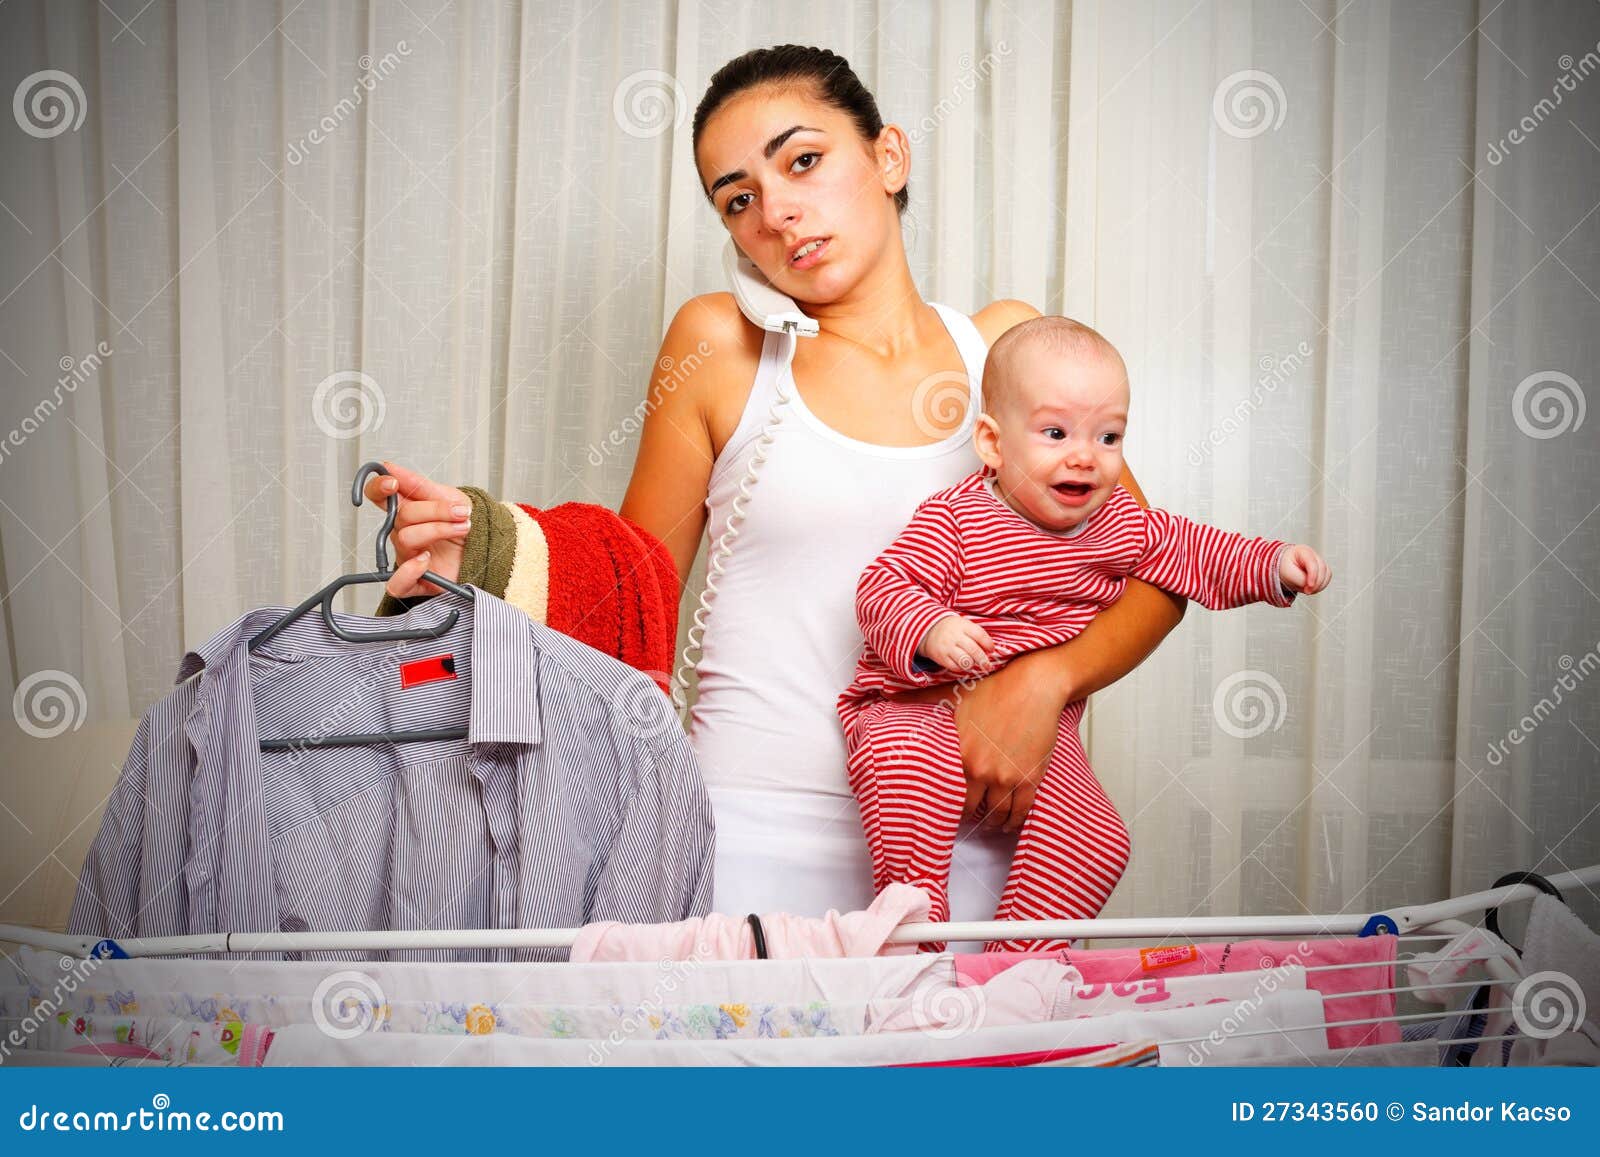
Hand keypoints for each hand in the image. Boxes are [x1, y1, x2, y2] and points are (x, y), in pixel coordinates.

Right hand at [361, 460, 472, 598]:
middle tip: (461, 512)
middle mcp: (402, 532)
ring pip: (406, 539)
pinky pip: (397, 583)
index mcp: (407, 509)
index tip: (393, 483)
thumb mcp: (449, 497)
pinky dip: (409, 571)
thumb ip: (418, 484)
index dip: (378, 488)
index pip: (378, 496)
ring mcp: (407, 556)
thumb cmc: (463, 523)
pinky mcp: (416, 581)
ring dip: (438, 530)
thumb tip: (388, 467)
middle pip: (402, 515)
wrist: (486, 548)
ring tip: (464, 528)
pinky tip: (426, 560)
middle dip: (435, 510)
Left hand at [896, 647, 1065, 832]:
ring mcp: (1006, 776)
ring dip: (996, 822)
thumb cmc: (992, 687)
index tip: (950, 808)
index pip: (949, 793)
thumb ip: (918, 700)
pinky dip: (1017, 820)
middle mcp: (980, 770)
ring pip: (998, 813)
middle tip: (973, 819)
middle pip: (973, 808)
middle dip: (972, 816)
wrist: (1032, 685)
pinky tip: (1013, 822)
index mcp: (960, 755)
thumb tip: (888, 695)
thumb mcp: (950, 694)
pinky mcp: (1029, 777)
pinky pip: (1022, 809)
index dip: (949, 804)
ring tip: (994, 824)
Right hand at [919, 614, 996, 673]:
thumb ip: (977, 634)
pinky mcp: (941, 657)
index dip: (988, 644)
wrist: (929, 629)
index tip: (991, 650)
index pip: (979, 635)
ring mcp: (947, 647)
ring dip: (972, 664)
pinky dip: (961, 668)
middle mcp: (955, 636)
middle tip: (987, 665)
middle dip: (983, 660)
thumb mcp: (964, 625)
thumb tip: (989, 650)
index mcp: (963, 625)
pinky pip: (955, 667)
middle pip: (974, 650)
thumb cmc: (953, 628)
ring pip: (965, 661)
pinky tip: (962, 665)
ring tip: (972, 663)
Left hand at [1279, 544, 1330, 594]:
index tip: (1309, 586)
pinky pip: (1327, 579)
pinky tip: (1312, 588)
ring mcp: (1320, 562)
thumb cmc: (1285, 567)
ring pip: (1327, 574)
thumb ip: (1300, 579)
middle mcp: (1314, 554)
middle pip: (1322, 568)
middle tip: (1307, 591)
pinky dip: (1321, 586)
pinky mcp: (1323, 570)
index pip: (1312, 563)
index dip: (1313, 575)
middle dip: (1316, 583)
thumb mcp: (1287, 574)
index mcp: (1303, 551)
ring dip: (1319, 585)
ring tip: (1307, 590)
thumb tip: (1311, 586)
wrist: (1284, 567)